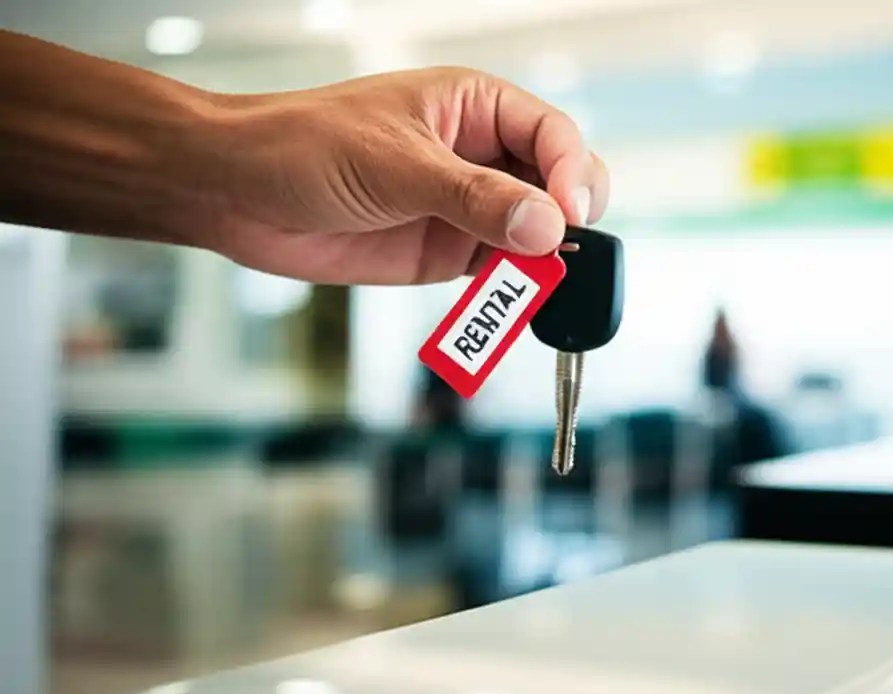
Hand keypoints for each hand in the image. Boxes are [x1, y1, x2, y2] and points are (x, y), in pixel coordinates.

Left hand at [204, 67, 609, 284]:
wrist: (236, 193)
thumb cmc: (302, 145)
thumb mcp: (396, 164)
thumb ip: (475, 197)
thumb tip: (547, 227)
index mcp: (475, 107)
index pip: (553, 135)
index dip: (572, 174)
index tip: (571, 215)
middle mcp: (480, 155)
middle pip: (558, 187)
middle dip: (569, 221)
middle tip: (559, 253)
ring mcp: (466, 207)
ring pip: (536, 236)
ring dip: (543, 265)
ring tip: (532, 286)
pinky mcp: (447, 252)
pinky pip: (499, 275)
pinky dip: (513, 292)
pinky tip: (510, 303)